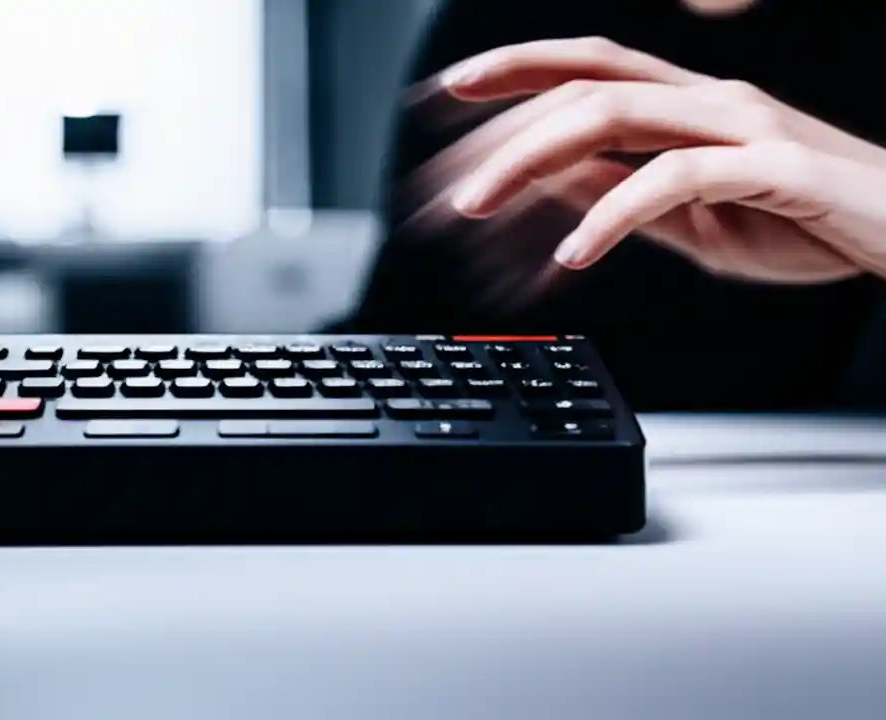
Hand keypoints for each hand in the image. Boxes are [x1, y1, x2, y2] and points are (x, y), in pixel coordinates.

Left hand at [439, 37, 885, 282]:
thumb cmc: (805, 222)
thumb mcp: (689, 216)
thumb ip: (622, 193)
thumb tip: (551, 185)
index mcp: (687, 106)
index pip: (587, 69)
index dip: (516, 69)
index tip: (449, 90)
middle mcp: (708, 100)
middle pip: (585, 84)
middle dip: (503, 122)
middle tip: (445, 177)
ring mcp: (741, 126)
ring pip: (615, 113)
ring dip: (532, 160)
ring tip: (480, 206)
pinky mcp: (772, 166)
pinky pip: (674, 176)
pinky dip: (612, 212)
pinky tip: (574, 251)